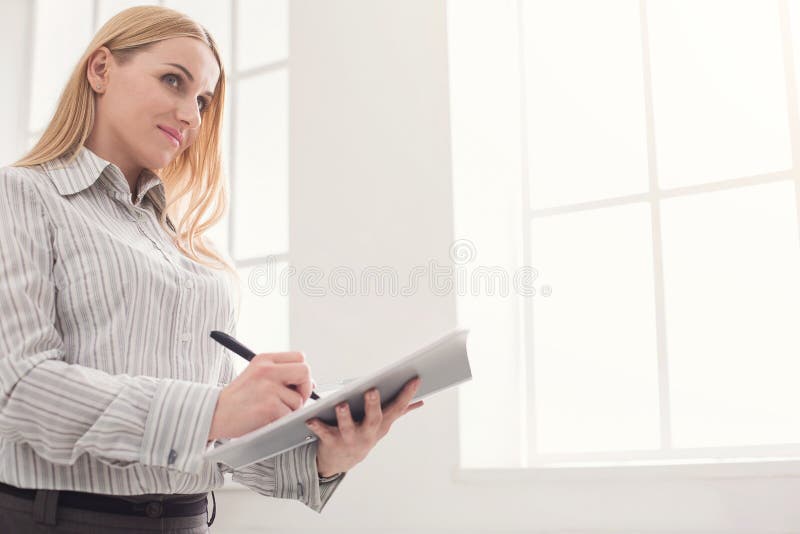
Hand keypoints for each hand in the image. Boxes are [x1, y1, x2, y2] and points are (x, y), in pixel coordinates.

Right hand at [208, 352, 313, 440]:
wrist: (214, 413)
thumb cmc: (238, 398)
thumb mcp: (256, 376)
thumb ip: (281, 375)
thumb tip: (311, 383)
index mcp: (264, 359)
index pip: (299, 357)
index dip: (302, 373)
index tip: (295, 384)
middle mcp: (266, 370)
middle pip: (305, 371)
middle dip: (305, 388)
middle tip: (296, 398)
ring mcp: (268, 388)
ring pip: (298, 399)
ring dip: (290, 409)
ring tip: (271, 410)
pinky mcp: (268, 407)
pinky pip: (289, 414)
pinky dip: (281, 420)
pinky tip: (267, 418)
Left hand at [304, 377, 424, 476]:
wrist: (342, 461)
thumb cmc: (363, 434)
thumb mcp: (383, 425)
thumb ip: (400, 411)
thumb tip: (420, 401)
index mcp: (381, 424)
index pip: (398, 407)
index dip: (407, 394)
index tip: (414, 379)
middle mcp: (368, 432)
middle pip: (374, 418)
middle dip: (373, 405)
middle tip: (371, 391)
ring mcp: (350, 439)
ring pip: (348, 428)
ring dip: (345, 416)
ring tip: (342, 404)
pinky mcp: (332, 442)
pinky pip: (324, 433)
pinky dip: (317, 426)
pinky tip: (311, 418)